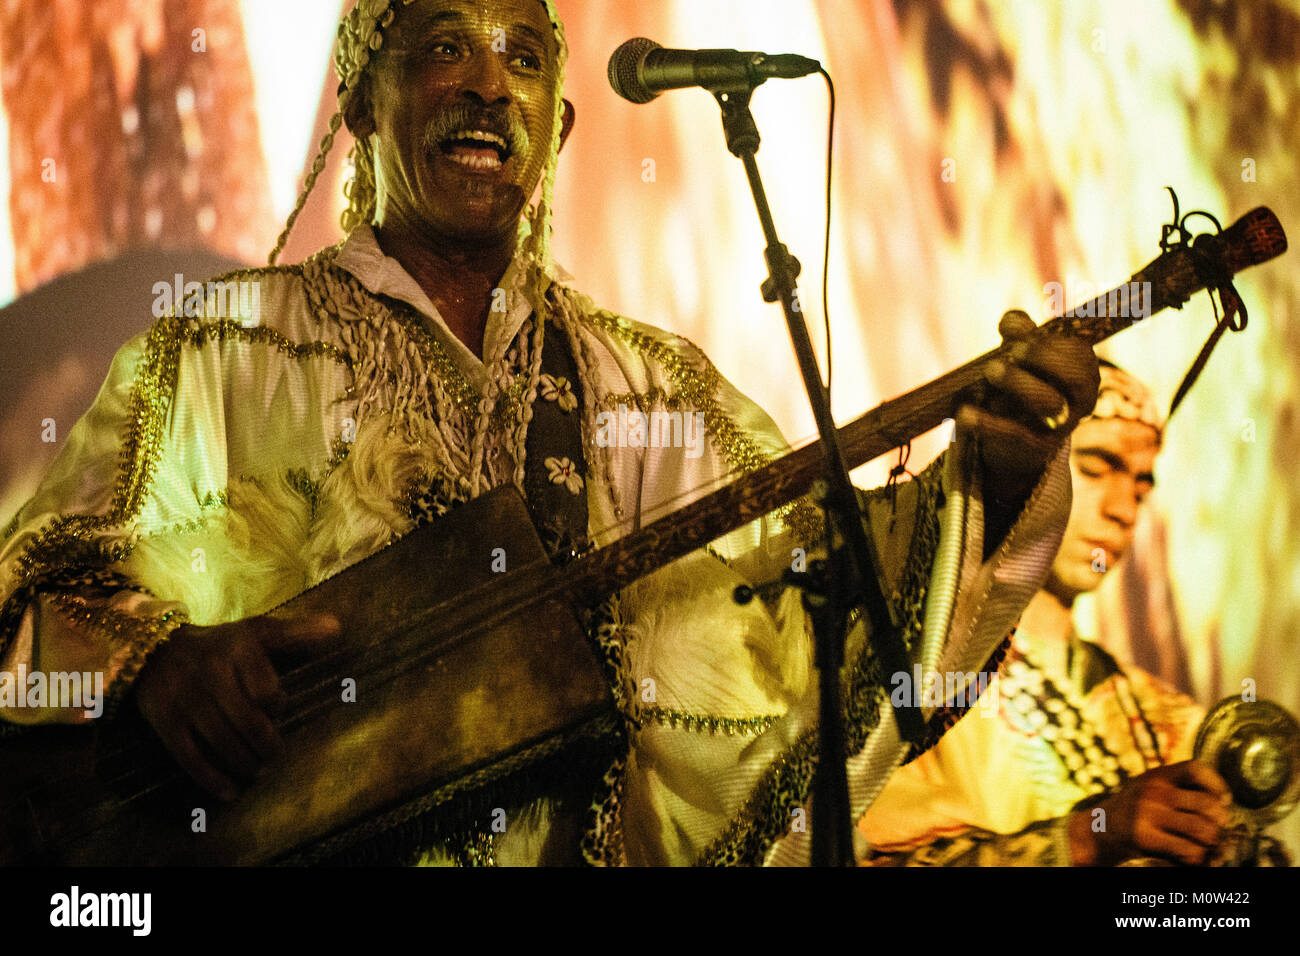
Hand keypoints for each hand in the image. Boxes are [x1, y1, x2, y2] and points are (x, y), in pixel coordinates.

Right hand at [134, 613, 340, 800]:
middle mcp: (209, 671)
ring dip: (245, 764)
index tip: (280, 710)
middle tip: (276, 756)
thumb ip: (297, 632)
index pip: (266, 688)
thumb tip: (337, 628)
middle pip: (246, 721)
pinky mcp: (163, 720)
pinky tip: (231, 793)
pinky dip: (212, 780)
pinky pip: (189, 757)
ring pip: (221, 741)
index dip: (278, 705)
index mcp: (238, 648)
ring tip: (258, 771)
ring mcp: (184, 697)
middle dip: (267, 745)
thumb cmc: (221, 645)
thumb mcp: (257, 631)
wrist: (154, 650)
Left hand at [958, 310, 1100, 503]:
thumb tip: (1012, 322)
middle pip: (1074, 375)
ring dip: (1019, 382)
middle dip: (1042, 357)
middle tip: (1011, 350)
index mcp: (1084, 370)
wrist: (1019, 440)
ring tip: (991, 369)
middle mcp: (1083, 399)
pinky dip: (988, 423)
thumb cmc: (1024, 383)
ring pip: (1049, 403)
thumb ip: (1020, 334)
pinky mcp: (1039, 449)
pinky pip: (1017, 435)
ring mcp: (1064, 425)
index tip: (1011, 331)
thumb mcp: (1022, 356)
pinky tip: (963, 414)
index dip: (1046, 340)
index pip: (1078, 352)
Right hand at [1067, 761, 1232, 865]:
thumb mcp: (1151, 786)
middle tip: (1215, 829)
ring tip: (1205, 844)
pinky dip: (1197, 858)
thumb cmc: (1135, 809)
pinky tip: (1189, 855)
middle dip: (1220, 822)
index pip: (1197, 768)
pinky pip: (1189, 851)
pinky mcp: (1145, 837)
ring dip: (1211, 842)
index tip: (1221, 800)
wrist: (1099, 828)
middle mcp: (1153, 790)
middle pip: (1209, 805)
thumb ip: (1179, 786)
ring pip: (1204, 830)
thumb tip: (1223, 802)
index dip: (1217, 785)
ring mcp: (1148, 813)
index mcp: (1158, 775)